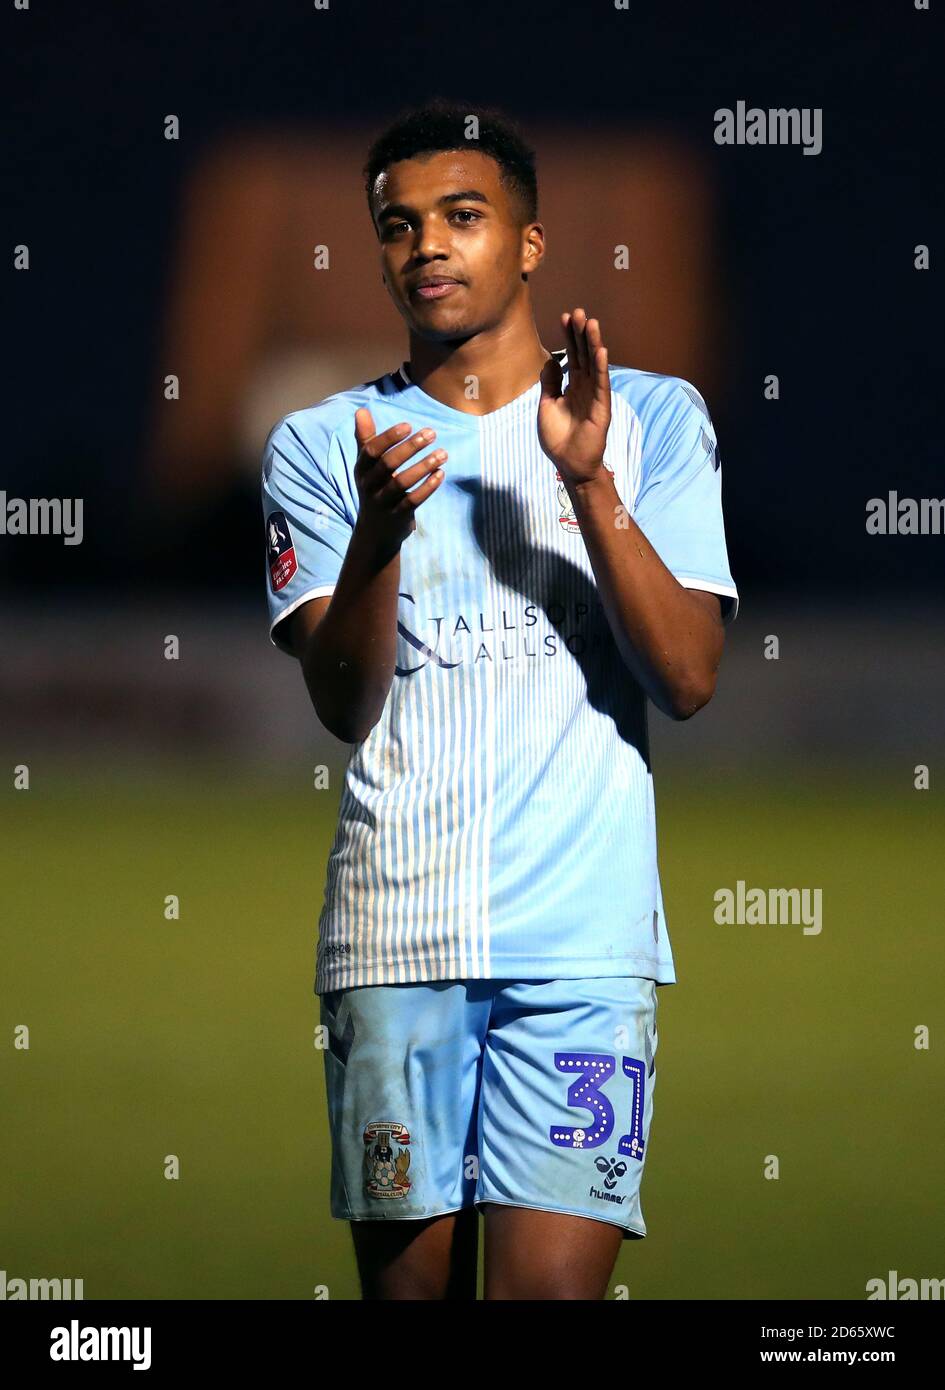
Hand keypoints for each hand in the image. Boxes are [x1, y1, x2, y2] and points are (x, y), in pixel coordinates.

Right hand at [352, 407, 445, 556]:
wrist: (375, 532)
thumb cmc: (374, 489)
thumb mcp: (366, 467)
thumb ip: (366, 439)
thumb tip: (361, 410)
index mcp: (361, 470)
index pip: (371, 451)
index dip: (388, 437)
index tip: (408, 425)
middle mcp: (369, 486)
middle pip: (388, 464)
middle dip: (410, 447)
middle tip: (431, 433)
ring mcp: (383, 502)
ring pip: (402, 482)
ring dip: (424, 466)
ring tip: (443, 453)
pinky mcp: (398, 516)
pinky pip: (413, 500)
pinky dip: (428, 487)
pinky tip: (441, 474)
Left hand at [537, 308, 611, 484]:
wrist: (568, 463)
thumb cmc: (558, 438)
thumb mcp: (547, 405)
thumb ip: (550, 383)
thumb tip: (550, 361)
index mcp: (571, 386)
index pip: (571, 356)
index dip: (568, 337)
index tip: (564, 318)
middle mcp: (584, 387)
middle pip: (583, 355)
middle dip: (580, 334)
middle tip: (578, 312)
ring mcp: (594, 395)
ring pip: (593, 364)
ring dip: (593, 343)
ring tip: (591, 323)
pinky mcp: (601, 407)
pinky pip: (601, 384)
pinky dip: (600, 367)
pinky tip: (600, 350)